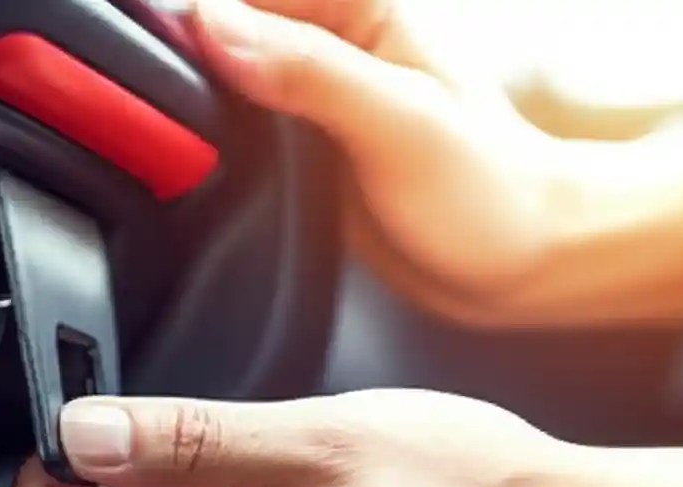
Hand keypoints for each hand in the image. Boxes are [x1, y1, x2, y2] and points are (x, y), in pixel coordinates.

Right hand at [191, 0, 564, 322]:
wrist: (519, 264)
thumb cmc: (488, 189)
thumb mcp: (396, 122)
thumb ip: (307, 72)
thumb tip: (215, 28)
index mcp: (359, 8)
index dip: (200, 21)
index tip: (164, 62)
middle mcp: (330, 46)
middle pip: (225, 33)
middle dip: (187, 66)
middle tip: (167, 113)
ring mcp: (309, 101)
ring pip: (221, 83)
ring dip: (194, 109)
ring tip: (181, 145)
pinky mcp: (299, 152)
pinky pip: (235, 134)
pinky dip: (211, 148)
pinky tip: (200, 167)